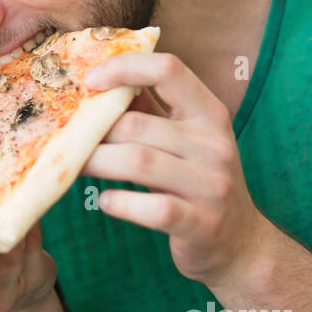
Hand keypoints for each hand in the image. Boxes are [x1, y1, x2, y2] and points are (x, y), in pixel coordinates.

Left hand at [82, 51, 272, 289]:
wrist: (241, 244)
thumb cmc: (200, 183)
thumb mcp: (186, 139)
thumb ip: (151, 109)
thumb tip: (102, 81)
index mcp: (210, 114)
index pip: (168, 69)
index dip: (123, 67)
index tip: (89, 81)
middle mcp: (214, 145)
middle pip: (136, 124)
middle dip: (94, 132)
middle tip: (70, 141)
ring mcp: (210, 186)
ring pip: (136, 161)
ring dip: (95, 163)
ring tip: (76, 167)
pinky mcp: (200, 224)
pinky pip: (150, 208)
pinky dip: (118, 203)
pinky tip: (106, 201)